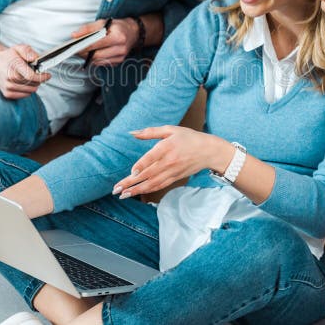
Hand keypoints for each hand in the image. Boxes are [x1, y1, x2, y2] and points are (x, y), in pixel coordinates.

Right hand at [0, 44, 50, 99]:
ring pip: (31, 91)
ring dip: (33, 84)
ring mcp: (8, 88)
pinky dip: (28, 90)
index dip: (42, 77)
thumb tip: (37, 58)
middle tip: (36, 73)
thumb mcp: (18, 48)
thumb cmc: (8, 56)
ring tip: (28, 76)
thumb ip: (28, 52)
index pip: (31, 76)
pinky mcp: (7, 94)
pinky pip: (25, 95)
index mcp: (13, 67)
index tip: (48, 75)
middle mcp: (10, 79)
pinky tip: (24, 82)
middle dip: (39, 79)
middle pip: (33, 84)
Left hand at [72, 18, 138, 66]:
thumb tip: (75, 35)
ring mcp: (120, 57)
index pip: (97, 44)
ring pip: (98, 61)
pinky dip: (95, 59)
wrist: (133, 33)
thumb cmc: (117, 26)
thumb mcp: (103, 22)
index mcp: (118, 37)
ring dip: (88, 57)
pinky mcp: (118, 62)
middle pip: (96, 55)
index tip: (74, 45)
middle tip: (75, 50)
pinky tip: (91, 54)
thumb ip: (88, 28)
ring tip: (82, 51)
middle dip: (84, 53)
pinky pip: (102, 63)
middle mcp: (121, 49)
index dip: (84, 45)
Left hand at [112, 126, 233, 197]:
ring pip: (152, 183)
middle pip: (148, 174)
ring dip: (136, 190)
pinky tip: (137, 193)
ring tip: (122, 195)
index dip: (142, 165)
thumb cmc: (188, 137)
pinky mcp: (175, 178)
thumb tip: (131, 133)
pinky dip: (147, 190)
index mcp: (167, 147)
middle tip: (116, 189)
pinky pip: (159, 186)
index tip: (131, 173)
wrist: (208, 151)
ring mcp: (172, 171)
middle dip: (131, 183)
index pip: (152, 158)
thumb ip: (150, 132)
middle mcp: (169, 161)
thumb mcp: (170, 129)